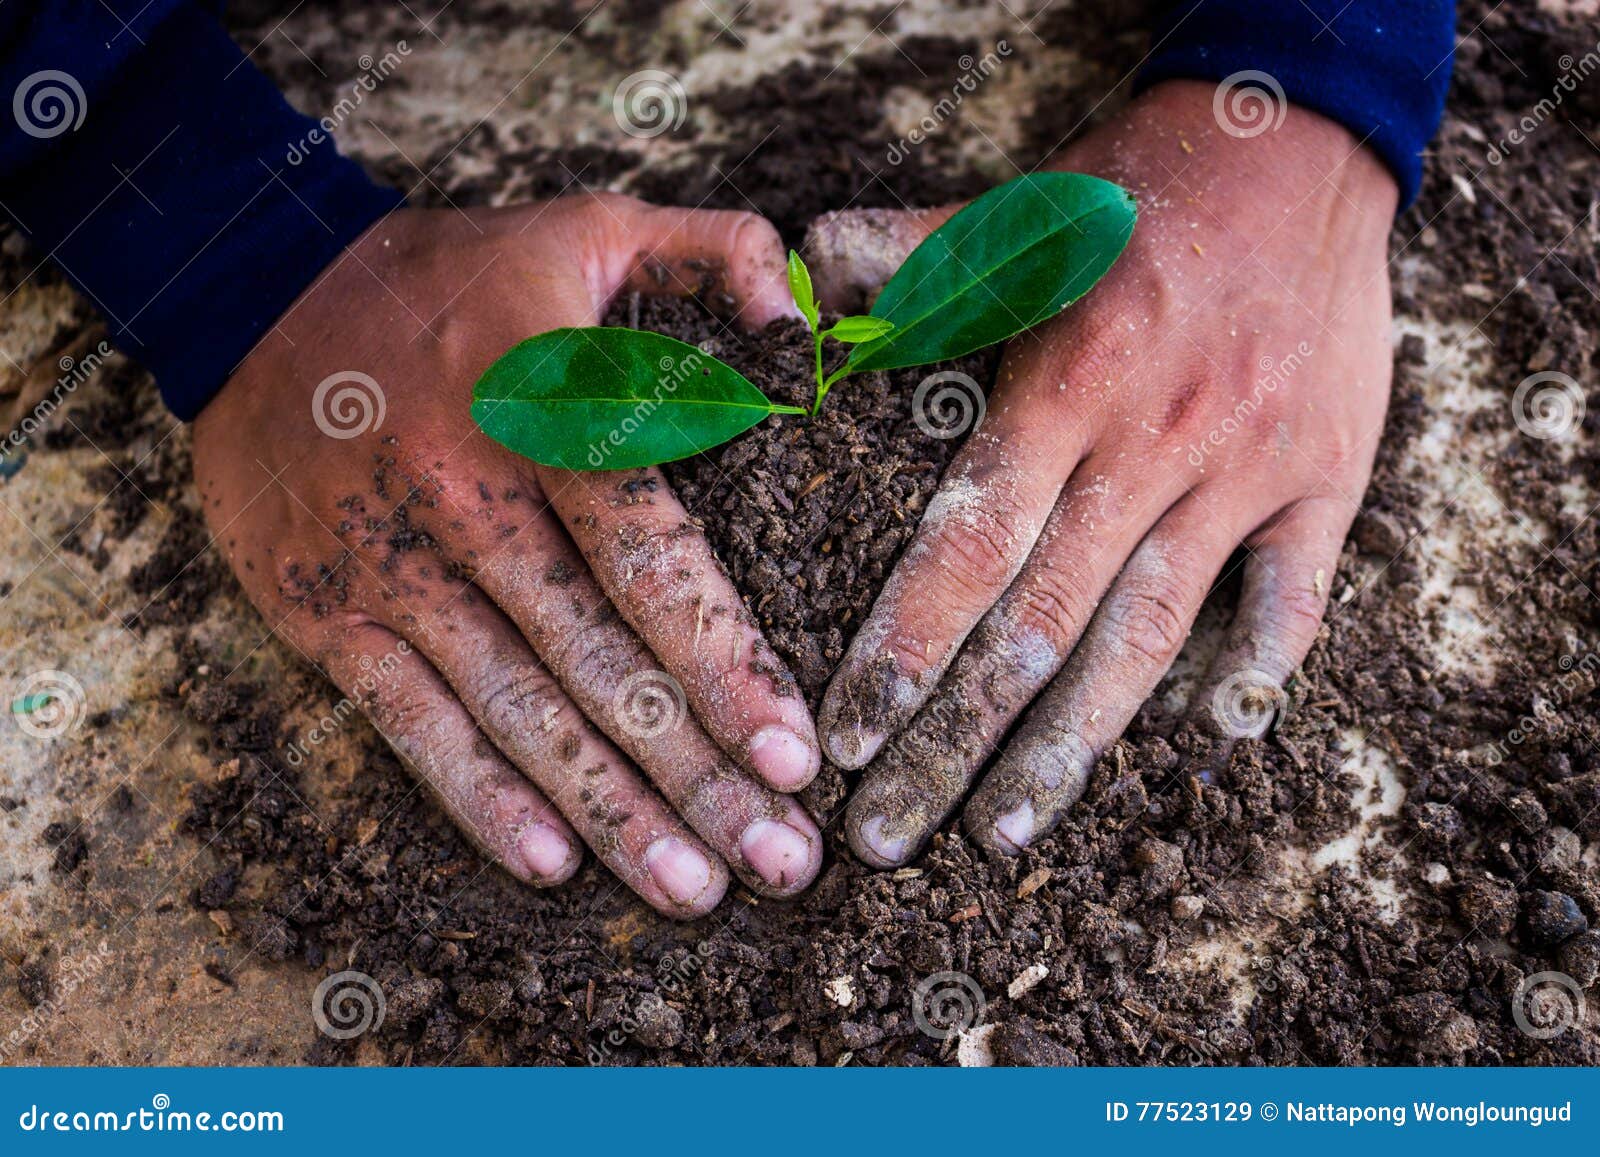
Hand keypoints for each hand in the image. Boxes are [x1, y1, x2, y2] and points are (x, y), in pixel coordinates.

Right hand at [193, 195, 824, 915]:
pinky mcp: (322, 610)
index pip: (651, 560)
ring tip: (694, 890)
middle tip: (782, 862)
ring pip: (516, 711)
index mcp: (543, 410)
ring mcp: (388, 565)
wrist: (256, 289)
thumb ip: (716, 254)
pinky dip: (476, 796)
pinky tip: (550, 864)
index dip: (725, 664)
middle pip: (600, 665)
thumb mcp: (588, 226)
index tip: (796, 756)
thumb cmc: (456, 277)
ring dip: (610, 812)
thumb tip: (806, 318)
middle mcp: (466, 500)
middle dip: (697, 775)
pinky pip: (407, 719)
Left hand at [810, 80, 1397, 865]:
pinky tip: (1213, 744)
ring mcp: (1246, 470)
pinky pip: (1293, 596)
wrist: (1298, 147)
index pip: (967, 544)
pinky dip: (1258, 671)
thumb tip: (793, 289)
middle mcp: (1153, 443)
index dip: (903, 648)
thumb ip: (904, 263)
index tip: (846, 739)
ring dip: (1072, 747)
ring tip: (1003, 832)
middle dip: (954, 738)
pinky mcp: (1326, 480)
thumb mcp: (1015, 212)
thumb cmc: (1133, 191)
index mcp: (1066, 382)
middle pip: (1040, 622)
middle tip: (887, 835)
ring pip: (1150, 637)